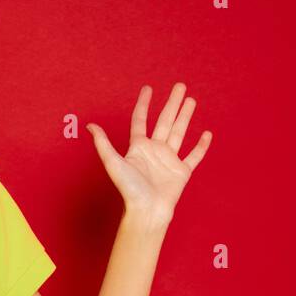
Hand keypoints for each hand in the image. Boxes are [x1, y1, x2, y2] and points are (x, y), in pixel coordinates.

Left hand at [86, 83, 211, 225]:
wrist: (147, 210)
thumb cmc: (129, 189)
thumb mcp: (113, 163)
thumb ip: (103, 144)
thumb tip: (89, 126)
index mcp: (139, 147)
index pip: (141, 120)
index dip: (144, 104)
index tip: (148, 88)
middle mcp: (155, 151)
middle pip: (165, 121)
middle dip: (172, 103)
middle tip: (180, 86)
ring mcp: (169, 160)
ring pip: (180, 132)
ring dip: (186, 116)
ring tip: (191, 100)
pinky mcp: (182, 172)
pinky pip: (194, 156)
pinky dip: (201, 146)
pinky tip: (207, 133)